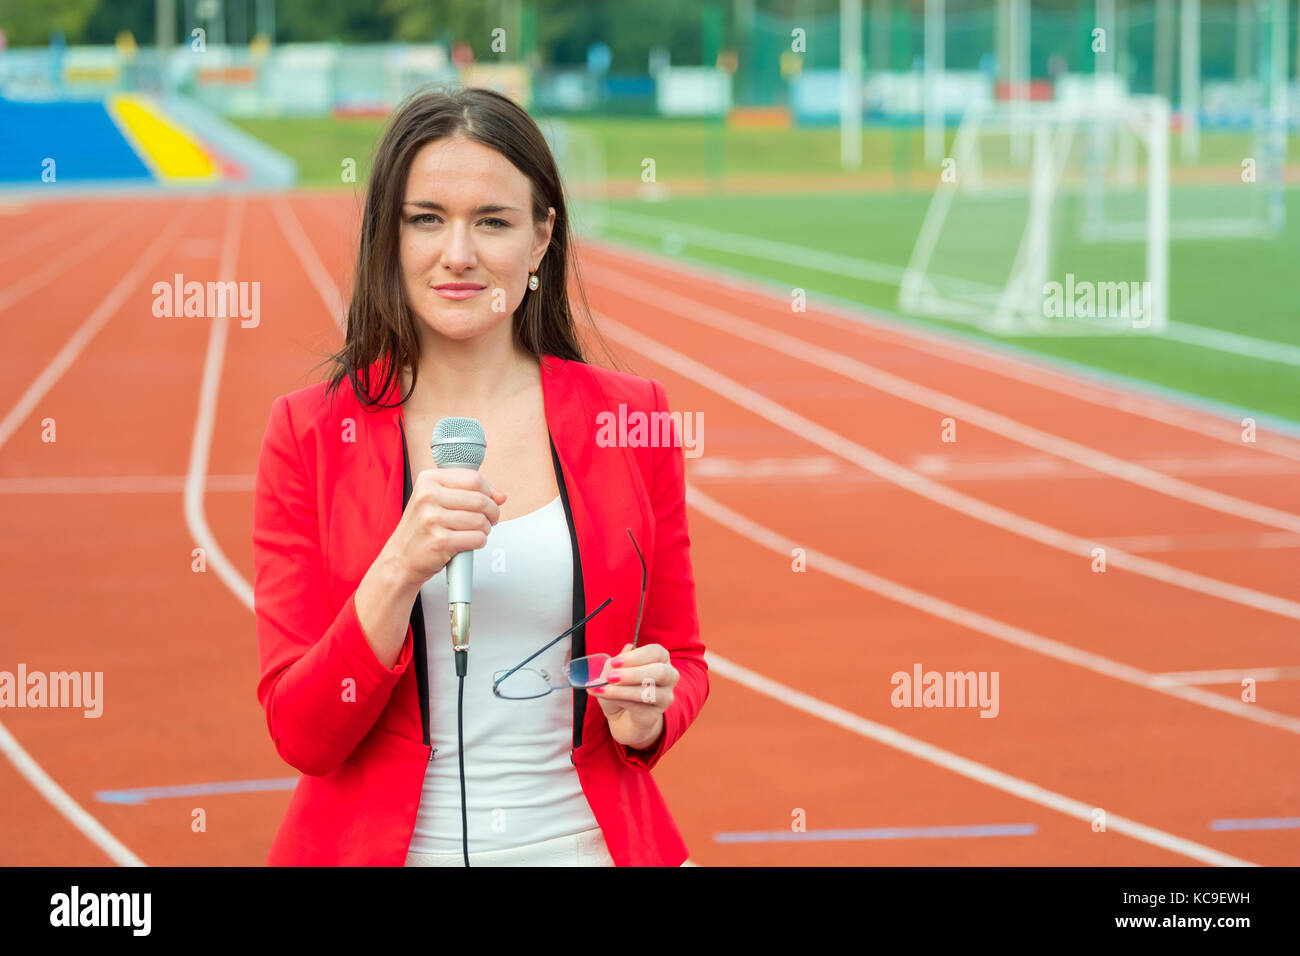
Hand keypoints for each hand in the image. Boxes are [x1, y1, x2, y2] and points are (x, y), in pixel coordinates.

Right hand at [379, 467, 506, 588]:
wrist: (401, 558)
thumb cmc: (422, 528)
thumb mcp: (437, 500)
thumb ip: (468, 492)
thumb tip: (500, 495)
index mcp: (428, 480)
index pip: (473, 478)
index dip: (489, 491)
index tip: (492, 500)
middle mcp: (428, 497)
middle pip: (480, 499)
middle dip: (492, 511)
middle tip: (490, 519)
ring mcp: (432, 519)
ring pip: (481, 520)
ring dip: (485, 528)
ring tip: (477, 531)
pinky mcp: (440, 541)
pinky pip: (477, 538)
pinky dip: (479, 541)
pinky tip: (469, 542)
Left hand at [587, 642, 677, 750]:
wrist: (621, 717)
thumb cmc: (620, 688)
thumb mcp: (612, 672)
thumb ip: (615, 664)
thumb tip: (621, 655)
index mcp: (660, 659)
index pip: (656, 652)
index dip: (636, 656)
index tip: (615, 662)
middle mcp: (668, 676)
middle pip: (660, 672)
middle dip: (633, 674)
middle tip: (611, 677)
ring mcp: (665, 697)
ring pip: (649, 692)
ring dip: (622, 690)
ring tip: (603, 688)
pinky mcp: (655, 715)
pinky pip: (639, 707)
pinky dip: (619, 700)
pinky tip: (604, 695)